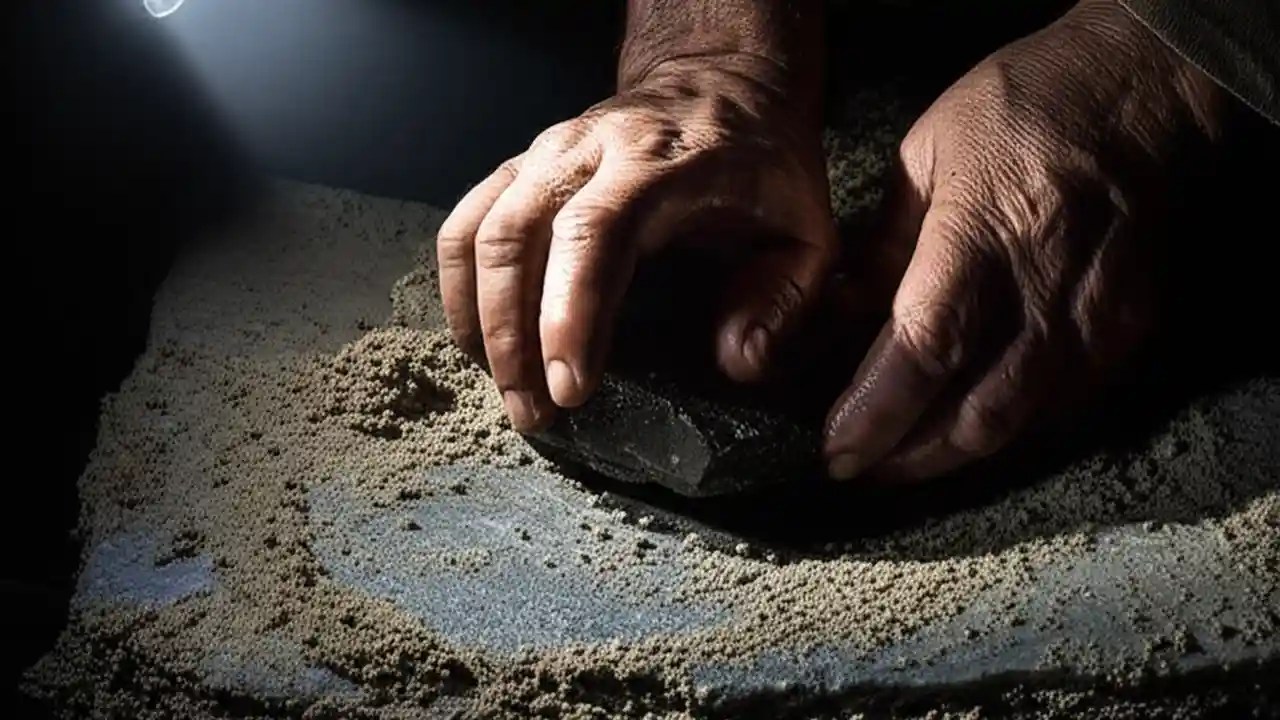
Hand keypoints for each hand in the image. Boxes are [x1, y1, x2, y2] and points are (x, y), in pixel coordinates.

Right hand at [438, 54, 834, 431]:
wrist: (720, 83)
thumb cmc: (763, 165)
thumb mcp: (806, 230)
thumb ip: (783, 299)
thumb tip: (737, 361)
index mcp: (659, 163)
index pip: (595, 233)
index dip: (570, 312)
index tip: (569, 387)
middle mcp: (587, 150)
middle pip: (517, 236)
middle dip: (513, 337)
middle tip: (534, 414)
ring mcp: (544, 154)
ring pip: (478, 232)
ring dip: (479, 321)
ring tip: (507, 391)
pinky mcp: (521, 167)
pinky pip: (465, 224)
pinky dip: (460, 290)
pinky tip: (482, 344)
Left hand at [824, 0, 1232, 481]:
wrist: (1139, 95)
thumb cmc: (1017, 111)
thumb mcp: (923, 158)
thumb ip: (881, 247)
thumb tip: (836, 317)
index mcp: (983, 234)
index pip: (924, 349)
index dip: (877, 414)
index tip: (837, 448)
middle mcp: (1046, 289)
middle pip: (977, 412)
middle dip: (910, 457)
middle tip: (858, 466)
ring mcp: (1095, 318)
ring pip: (1021, 424)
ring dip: (953, 455)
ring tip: (900, 459)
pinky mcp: (1124, 332)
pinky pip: (1059, 407)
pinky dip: (1004, 428)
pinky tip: (963, 428)